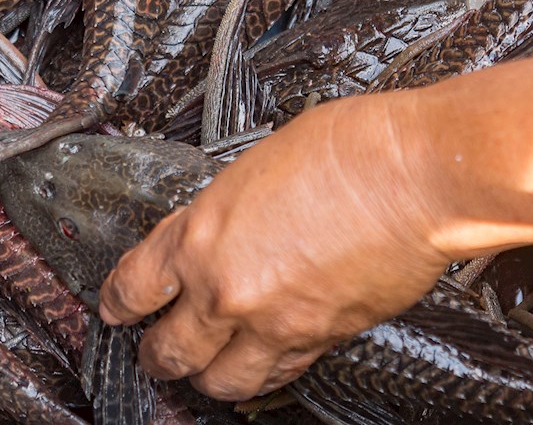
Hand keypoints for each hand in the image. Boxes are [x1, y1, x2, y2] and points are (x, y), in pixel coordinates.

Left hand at [97, 93, 458, 400]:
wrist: (415, 176)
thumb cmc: (351, 151)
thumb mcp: (254, 165)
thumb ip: (223, 211)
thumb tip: (213, 231)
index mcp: (202, 236)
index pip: (135, 287)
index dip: (117, 304)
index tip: (116, 308)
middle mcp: (229, 289)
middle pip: (169, 350)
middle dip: (155, 355)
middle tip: (152, 352)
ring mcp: (277, 322)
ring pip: (221, 381)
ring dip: (206, 378)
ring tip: (203, 372)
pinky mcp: (322, 339)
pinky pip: (279, 373)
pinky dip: (264, 374)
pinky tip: (261, 365)